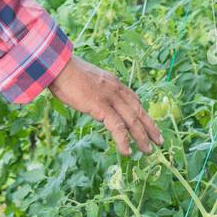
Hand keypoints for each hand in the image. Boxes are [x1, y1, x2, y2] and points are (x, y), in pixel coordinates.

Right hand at [47, 54, 163, 155]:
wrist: (58, 65)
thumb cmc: (66, 72)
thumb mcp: (88, 80)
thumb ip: (95, 90)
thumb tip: (94, 100)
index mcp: (113, 82)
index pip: (134, 100)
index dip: (143, 114)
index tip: (150, 124)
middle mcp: (116, 89)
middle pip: (138, 111)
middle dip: (150, 127)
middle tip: (159, 141)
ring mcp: (110, 97)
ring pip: (132, 120)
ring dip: (142, 137)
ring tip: (147, 151)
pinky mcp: (101, 106)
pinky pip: (117, 126)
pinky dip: (123, 140)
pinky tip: (127, 152)